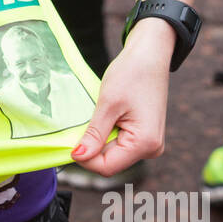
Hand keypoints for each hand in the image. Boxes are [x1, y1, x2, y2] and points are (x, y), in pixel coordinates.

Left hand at [69, 19, 175, 176]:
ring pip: (112, 153)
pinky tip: (107, 115)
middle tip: (85, 120)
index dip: (84, 157)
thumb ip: (94, 134)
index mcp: (145, 144)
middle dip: (91, 146)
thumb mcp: (108, 104)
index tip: (71, 139)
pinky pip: (118, 143)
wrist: (150, 54)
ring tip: (100, 114)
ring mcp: (148, 144)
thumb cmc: (132, 74)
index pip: (106, 167)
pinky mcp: (143, 136)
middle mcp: (151, 149)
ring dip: (98, 138)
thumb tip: (78, 157)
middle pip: (109, 162)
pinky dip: (106, 132)